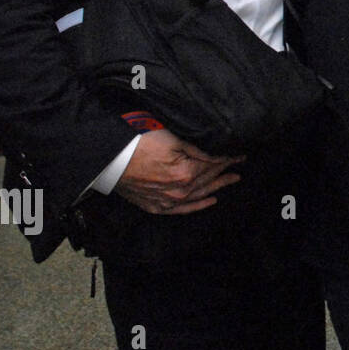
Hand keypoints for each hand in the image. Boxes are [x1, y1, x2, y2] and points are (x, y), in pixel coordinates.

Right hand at [113, 129, 244, 214]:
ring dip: (217, 187)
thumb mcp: (172, 140)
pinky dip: (198, 205)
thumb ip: (196, 151)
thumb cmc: (139, 144)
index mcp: (186, 174)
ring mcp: (167, 201)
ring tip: (231, 180)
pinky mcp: (155, 206)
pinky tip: (211, 200)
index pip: (213, 166)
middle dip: (225, 172)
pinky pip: (182, 209)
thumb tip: (215, 157)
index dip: (227, 160)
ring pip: (199, 195)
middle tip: (239, 168)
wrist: (108, 159)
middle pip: (208, 180)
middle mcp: (180, 192)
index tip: (239, 156)